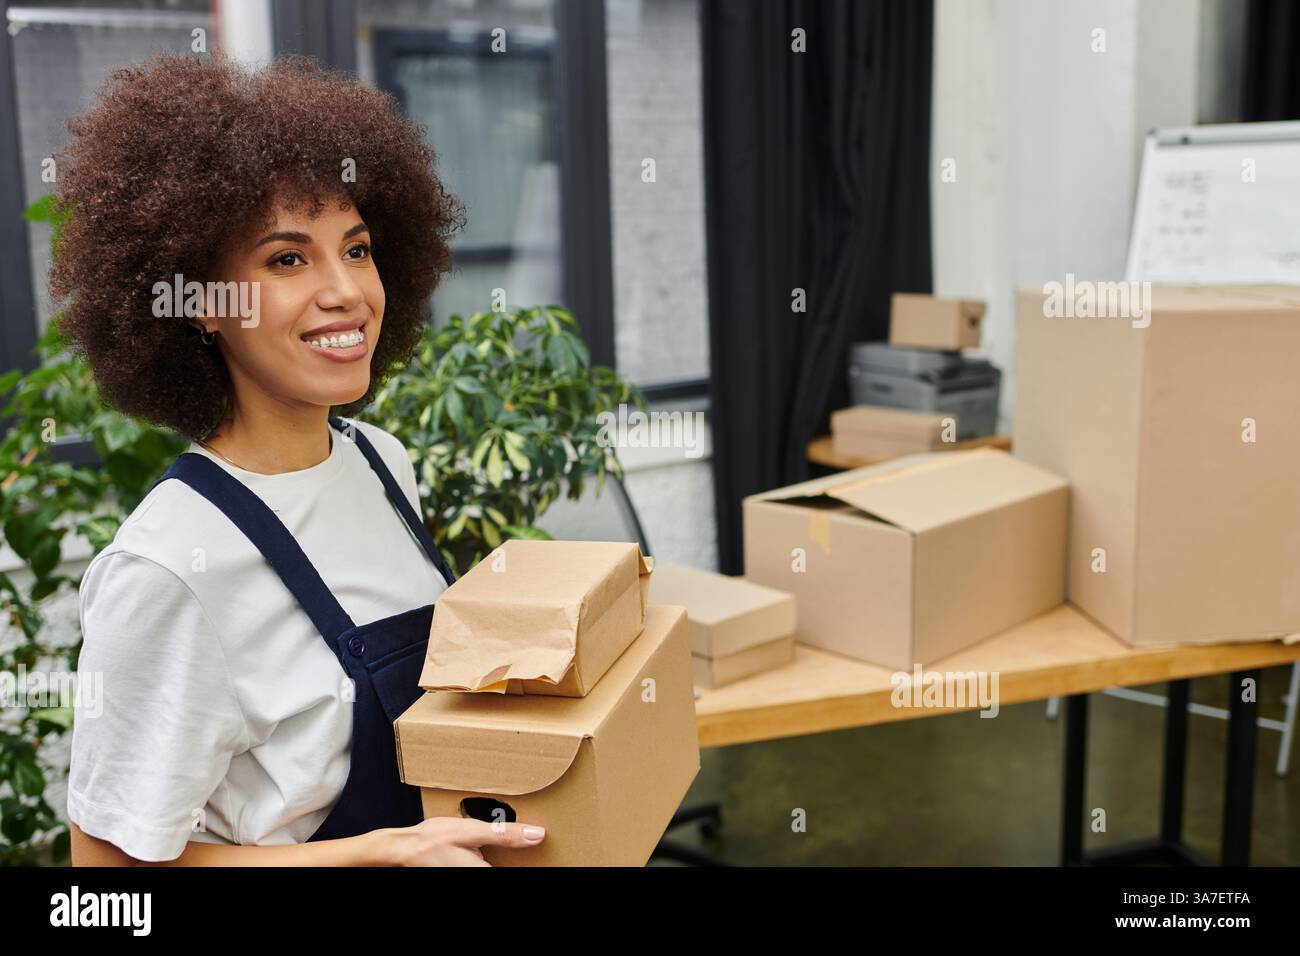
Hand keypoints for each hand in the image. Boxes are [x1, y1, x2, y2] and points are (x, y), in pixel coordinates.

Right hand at [378, 817, 545, 865]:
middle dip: (519, 855)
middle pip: (508, 865)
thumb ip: (505, 835)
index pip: (516, 869)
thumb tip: (537, 835)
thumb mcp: (472, 832)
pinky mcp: (467, 869)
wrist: (406, 847)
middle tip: (531, 837)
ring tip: (516, 838)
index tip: (548, 855)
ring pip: (497, 863)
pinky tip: (490, 843)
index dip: (533, 861)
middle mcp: (479, 876)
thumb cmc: (435, 839)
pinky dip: (492, 855)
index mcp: (485, 873)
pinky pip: (488, 862)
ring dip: (506, 854)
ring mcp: (471, 873)